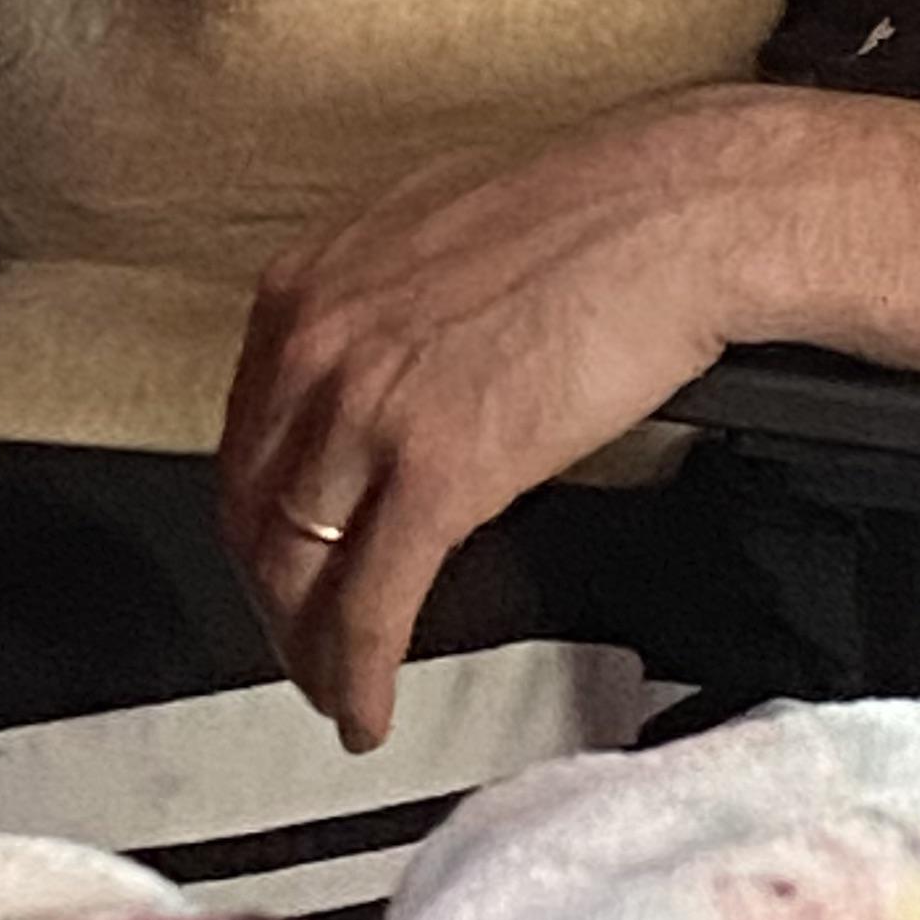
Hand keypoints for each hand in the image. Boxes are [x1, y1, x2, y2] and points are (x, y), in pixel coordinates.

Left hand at [216, 86, 807, 751]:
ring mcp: (369, 413)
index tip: (277, 558)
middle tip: (298, 639)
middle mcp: (315, 348)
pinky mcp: (440, 475)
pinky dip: (357, 674)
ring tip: (333, 687)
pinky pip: (371, 604)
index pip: (245, 439)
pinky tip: (368, 708)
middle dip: (272, 597)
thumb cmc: (590, 212)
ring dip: (308, 650)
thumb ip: (378, 306)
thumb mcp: (433, 234)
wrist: (674, 213)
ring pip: (298, 571)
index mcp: (308, 287)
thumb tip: (374, 366)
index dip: (257, 522)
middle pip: (254, 514)